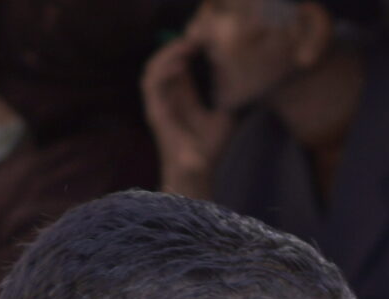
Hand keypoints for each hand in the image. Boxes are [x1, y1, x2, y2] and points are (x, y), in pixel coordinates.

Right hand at [141, 36, 233, 198]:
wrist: (200, 170)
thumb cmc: (211, 148)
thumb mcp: (224, 116)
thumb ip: (225, 97)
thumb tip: (236, 76)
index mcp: (181, 97)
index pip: (178, 66)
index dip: (186, 50)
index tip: (204, 41)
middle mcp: (167, 98)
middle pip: (164, 62)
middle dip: (176, 47)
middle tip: (195, 39)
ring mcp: (158, 104)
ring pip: (153, 69)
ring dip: (167, 55)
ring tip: (185, 47)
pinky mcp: (154, 112)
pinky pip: (152, 85)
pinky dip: (163, 71)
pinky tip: (179, 65)